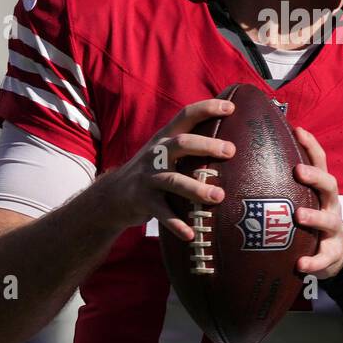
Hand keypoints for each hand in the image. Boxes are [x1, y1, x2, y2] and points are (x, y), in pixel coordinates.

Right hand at [101, 98, 235, 241]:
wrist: (111, 196)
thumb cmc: (151, 171)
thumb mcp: (164, 153)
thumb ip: (189, 146)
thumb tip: (232, 141)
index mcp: (164, 139)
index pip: (185, 116)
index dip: (206, 109)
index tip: (230, 107)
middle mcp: (156, 154)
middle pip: (182, 144)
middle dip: (206, 145)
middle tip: (230, 150)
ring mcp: (147, 177)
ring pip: (173, 180)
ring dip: (196, 188)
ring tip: (219, 196)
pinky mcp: (142, 201)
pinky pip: (161, 213)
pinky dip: (176, 224)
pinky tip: (191, 234)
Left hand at [292, 126, 342, 278]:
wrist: (331, 254)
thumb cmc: (308, 219)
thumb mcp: (299, 198)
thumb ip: (279, 184)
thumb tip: (242, 162)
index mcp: (320, 189)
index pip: (319, 161)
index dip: (311, 145)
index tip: (297, 129)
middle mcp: (330, 205)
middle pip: (329, 185)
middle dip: (315, 177)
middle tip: (298, 171)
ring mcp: (333, 229)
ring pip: (329, 220)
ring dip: (315, 216)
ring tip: (299, 216)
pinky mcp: (332, 253)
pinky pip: (324, 257)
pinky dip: (314, 261)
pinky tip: (300, 264)